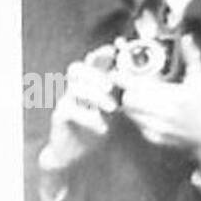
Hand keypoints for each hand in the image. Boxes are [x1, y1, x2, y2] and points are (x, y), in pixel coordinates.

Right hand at [40, 58, 118, 173]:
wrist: (77, 151)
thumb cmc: (98, 123)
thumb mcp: (114, 105)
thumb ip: (122, 90)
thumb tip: (141, 77)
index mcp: (90, 81)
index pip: (91, 60)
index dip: (100, 53)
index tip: (112, 50)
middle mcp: (75, 87)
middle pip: (76, 68)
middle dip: (94, 74)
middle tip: (110, 87)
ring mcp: (66, 101)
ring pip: (74, 88)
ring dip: (95, 97)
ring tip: (113, 109)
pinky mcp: (59, 117)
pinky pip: (68, 110)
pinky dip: (87, 117)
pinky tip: (102, 127)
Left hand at [119, 36, 200, 176]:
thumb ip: (192, 57)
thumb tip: (187, 38)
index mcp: (173, 97)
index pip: (135, 86)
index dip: (122, 77)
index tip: (117, 70)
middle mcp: (162, 114)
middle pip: (127, 99)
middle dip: (126, 89)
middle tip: (132, 81)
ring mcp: (156, 127)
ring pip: (129, 112)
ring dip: (131, 101)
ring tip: (141, 94)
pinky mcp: (153, 137)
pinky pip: (136, 123)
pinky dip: (138, 114)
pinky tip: (150, 109)